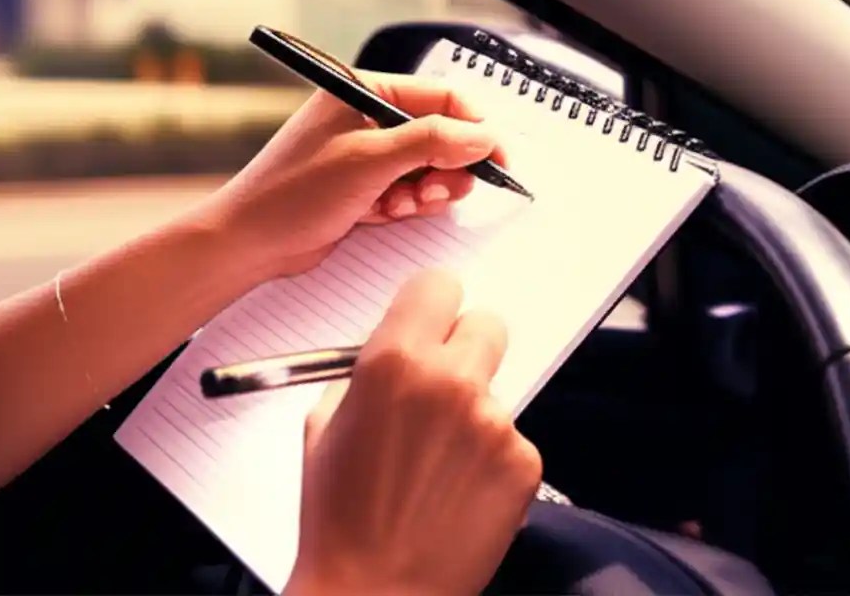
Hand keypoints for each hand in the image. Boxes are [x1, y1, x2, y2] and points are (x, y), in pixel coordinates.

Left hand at [197, 72, 505, 277]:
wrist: (251, 242)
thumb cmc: (292, 193)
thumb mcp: (369, 160)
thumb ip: (432, 142)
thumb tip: (483, 136)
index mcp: (365, 91)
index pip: (441, 97)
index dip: (474, 127)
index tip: (496, 158)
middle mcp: (369, 117)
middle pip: (443, 135)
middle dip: (446, 168)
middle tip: (436, 191)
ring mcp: (369, 153)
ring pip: (431, 168)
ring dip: (426, 191)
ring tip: (400, 204)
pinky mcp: (368, 185)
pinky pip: (412, 191)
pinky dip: (406, 206)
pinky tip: (381, 213)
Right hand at [286, 269, 541, 595]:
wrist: (374, 592)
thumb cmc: (338, 518)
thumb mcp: (324, 426)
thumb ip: (365, 373)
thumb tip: (396, 345)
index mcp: (394, 364)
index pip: (438, 285)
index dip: (433, 304)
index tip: (432, 318)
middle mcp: (452, 383)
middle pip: (487, 323)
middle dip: (466, 346)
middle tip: (444, 384)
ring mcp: (495, 423)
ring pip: (497, 390)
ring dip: (475, 414)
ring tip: (439, 465)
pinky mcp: (525, 462)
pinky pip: (514, 438)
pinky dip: (493, 459)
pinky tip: (460, 490)